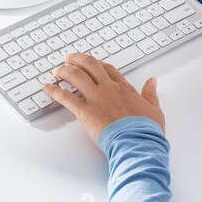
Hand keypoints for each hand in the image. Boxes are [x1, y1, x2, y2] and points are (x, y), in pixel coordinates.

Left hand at [42, 52, 164, 145]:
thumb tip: (152, 81)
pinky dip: (54, 90)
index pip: (108, 69)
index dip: (97, 64)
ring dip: (64, 70)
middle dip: (77, 59)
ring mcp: (96, 98)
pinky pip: (65, 96)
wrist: (138, 143)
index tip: (91, 63)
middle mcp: (109, 88)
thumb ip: (151, 93)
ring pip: (76, 75)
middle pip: (90, 65)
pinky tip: (46, 87)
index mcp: (125, 88)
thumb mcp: (154, 109)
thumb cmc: (146, 131)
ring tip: (57, 70)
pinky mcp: (84, 111)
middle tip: (69, 58)